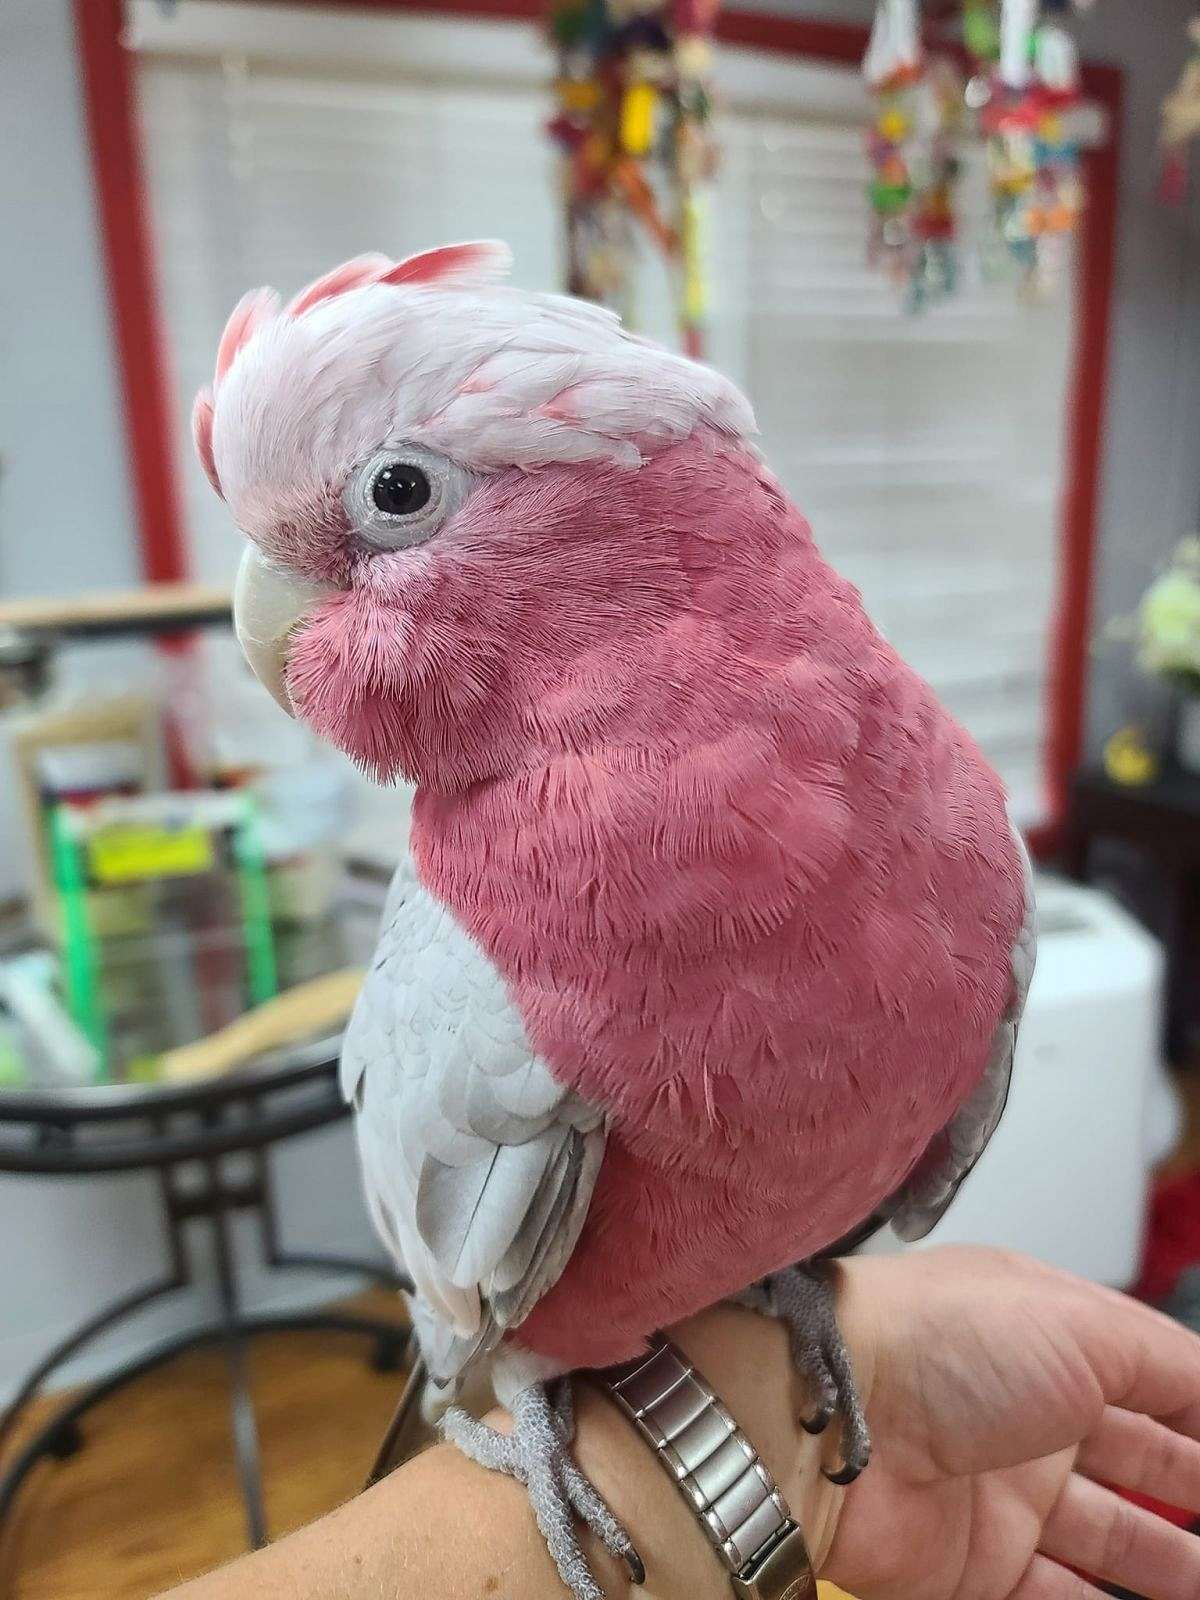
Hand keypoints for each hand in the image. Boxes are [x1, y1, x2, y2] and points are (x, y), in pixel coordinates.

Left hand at [819, 1246, 1199, 1599]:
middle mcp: (1032, 1413)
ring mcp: (1005, 1494)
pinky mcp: (975, 1567)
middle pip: (1144, 1463)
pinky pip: (1058, 1599)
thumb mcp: (1083, 1323)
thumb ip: (1170, 1364)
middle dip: (1199, 1492)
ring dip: (1172, 1563)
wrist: (834, 1413)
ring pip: (1112, 1539)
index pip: (1158, 1384)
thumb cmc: (945, 1341)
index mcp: (1053, 1340)